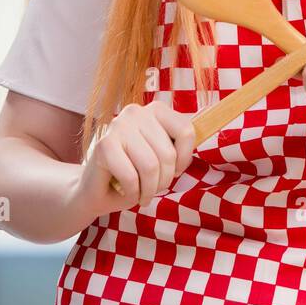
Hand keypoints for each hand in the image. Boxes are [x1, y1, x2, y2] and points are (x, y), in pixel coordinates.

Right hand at [72, 101, 195, 214]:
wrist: (94, 191)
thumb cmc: (133, 175)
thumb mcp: (161, 157)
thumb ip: (179, 145)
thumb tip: (211, 125)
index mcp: (155, 110)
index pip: (186, 131)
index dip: (183, 159)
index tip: (173, 171)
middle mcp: (136, 112)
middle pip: (167, 154)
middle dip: (163, 181)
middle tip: (153, 189)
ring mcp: (118, 126)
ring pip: (150, 166)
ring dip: (149, 190)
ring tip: (142, 194)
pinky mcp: (103, 145)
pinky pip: (131, 176)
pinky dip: (133, 192)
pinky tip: (127, 192)